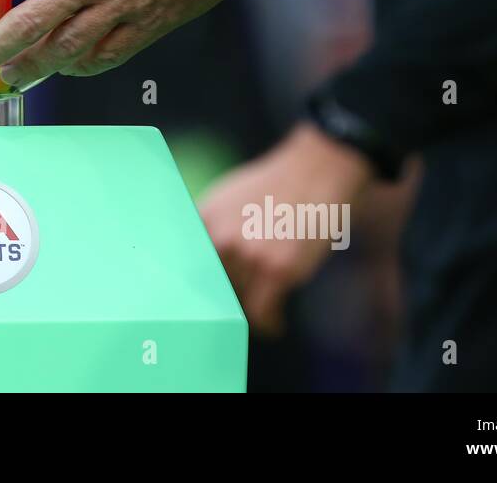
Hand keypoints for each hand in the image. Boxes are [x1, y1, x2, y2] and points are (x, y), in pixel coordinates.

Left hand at [197, 123, 371, 334]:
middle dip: (222, 300)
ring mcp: (249, 255)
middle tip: (232, 310)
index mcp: (203, 219)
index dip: (186, 288)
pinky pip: (262, 313)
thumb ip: (207, 228)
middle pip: (212, 288)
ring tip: (259, 311)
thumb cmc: (272, 187)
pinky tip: (275, 325)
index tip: (188, 303)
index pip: (181, 266)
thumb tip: (190, 262)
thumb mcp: (226, 197)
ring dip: (249, 309)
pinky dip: (269, 324)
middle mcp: (221, 238)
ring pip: (238, 301)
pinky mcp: (278, 270)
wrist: (315, 171)